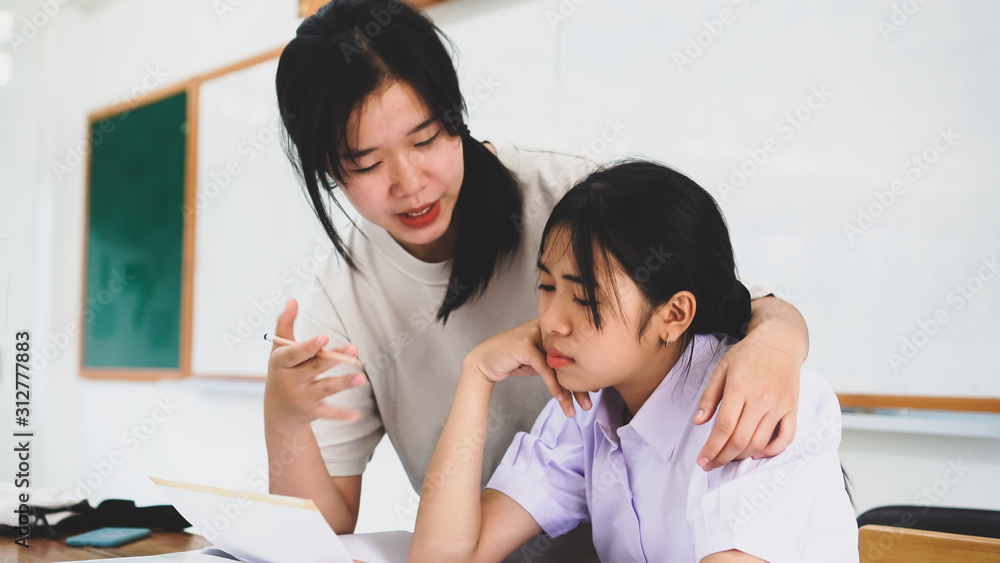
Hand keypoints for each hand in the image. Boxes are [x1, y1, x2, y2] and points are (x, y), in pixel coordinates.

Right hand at [264, 299, 366, 431]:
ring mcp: (302, 397)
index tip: (324, 338)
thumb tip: (292, 299)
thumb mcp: (279, 351)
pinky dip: (342, 415)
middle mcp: (290, 381)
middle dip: (334, 359)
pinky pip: (329, 412)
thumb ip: (285, 325)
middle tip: (354, 350)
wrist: (277, 413)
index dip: (309, 346)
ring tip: (361, 378)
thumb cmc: (282, 372)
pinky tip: (356, 415)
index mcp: (281, 363)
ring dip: (344, 383)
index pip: (295, 354)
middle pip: (315, 367)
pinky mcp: (313, 411)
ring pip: (326, 388)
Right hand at [464, 319, 590, 416]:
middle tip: (588, 404)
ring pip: (559, 366)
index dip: (585, 374)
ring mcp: (536, 334)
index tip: (593, 393)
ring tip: (575, 409)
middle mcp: (547, 329)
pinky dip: (553, 384)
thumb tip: (581, 377)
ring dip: (569, 390)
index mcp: (553, 330)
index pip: (574, 354)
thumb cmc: (514, 359)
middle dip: (580, 385)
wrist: (486, 360)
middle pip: (570, 359)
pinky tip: (559, 398)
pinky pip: (545, 367)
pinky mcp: (526, 344)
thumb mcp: (539, 360)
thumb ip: (556, 362)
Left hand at [692, 331, 800, 469]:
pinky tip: (756, 453)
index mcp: (739, 389)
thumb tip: (699, 421)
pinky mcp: (792, 409)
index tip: (702, 460)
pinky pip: (785, 438)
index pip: (724, 428)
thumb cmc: (748, 354)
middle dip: (722, 458)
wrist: (779, 342)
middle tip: (711, 464)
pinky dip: (771, 451)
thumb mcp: (721, 369)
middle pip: (740, 440)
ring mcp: (779, 406)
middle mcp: (761, 400)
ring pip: (759, 443)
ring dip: (741, 456)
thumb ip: (709, 396)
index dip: (711, 448)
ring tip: (728, 457)